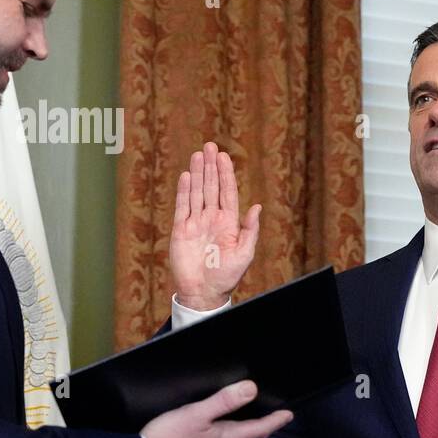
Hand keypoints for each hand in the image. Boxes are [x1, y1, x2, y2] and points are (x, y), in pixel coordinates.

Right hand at [170, 141, 260, 310]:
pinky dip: (184, 191)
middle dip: (211, 166)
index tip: (223, 156)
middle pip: (211, 187)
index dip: (225, 174)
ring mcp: (196, 222)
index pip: (227, 192)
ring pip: (197, 192)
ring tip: (198, 154)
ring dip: (198, 174)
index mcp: (229, 222)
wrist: (203, 291)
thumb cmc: (226, 275)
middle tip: (209, 146)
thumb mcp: (244, 253)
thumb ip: (249, 230)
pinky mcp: (180, 230)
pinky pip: (182, 206)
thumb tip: (256, 207)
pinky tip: (186, 176)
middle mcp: (212, 218)